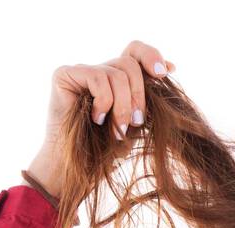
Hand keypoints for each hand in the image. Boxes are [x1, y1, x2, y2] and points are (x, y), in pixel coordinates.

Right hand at [27, 40, 176, 197]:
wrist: (80, 170)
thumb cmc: (108, 150)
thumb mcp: (138, 121)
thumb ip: (150, 96)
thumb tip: (170, 66)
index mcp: (117, 80)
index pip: (135, 51)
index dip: (151, 56)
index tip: (165, 73)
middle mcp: (99, 71)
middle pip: (129, 63)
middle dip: (139, 96)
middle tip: (137, 123)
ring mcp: (81, 72)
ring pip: (117, 72)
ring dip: (123, 106)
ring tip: (117, 130)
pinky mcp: (64, 75)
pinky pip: (98, 77)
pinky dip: (105, 102)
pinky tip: (97, 119)